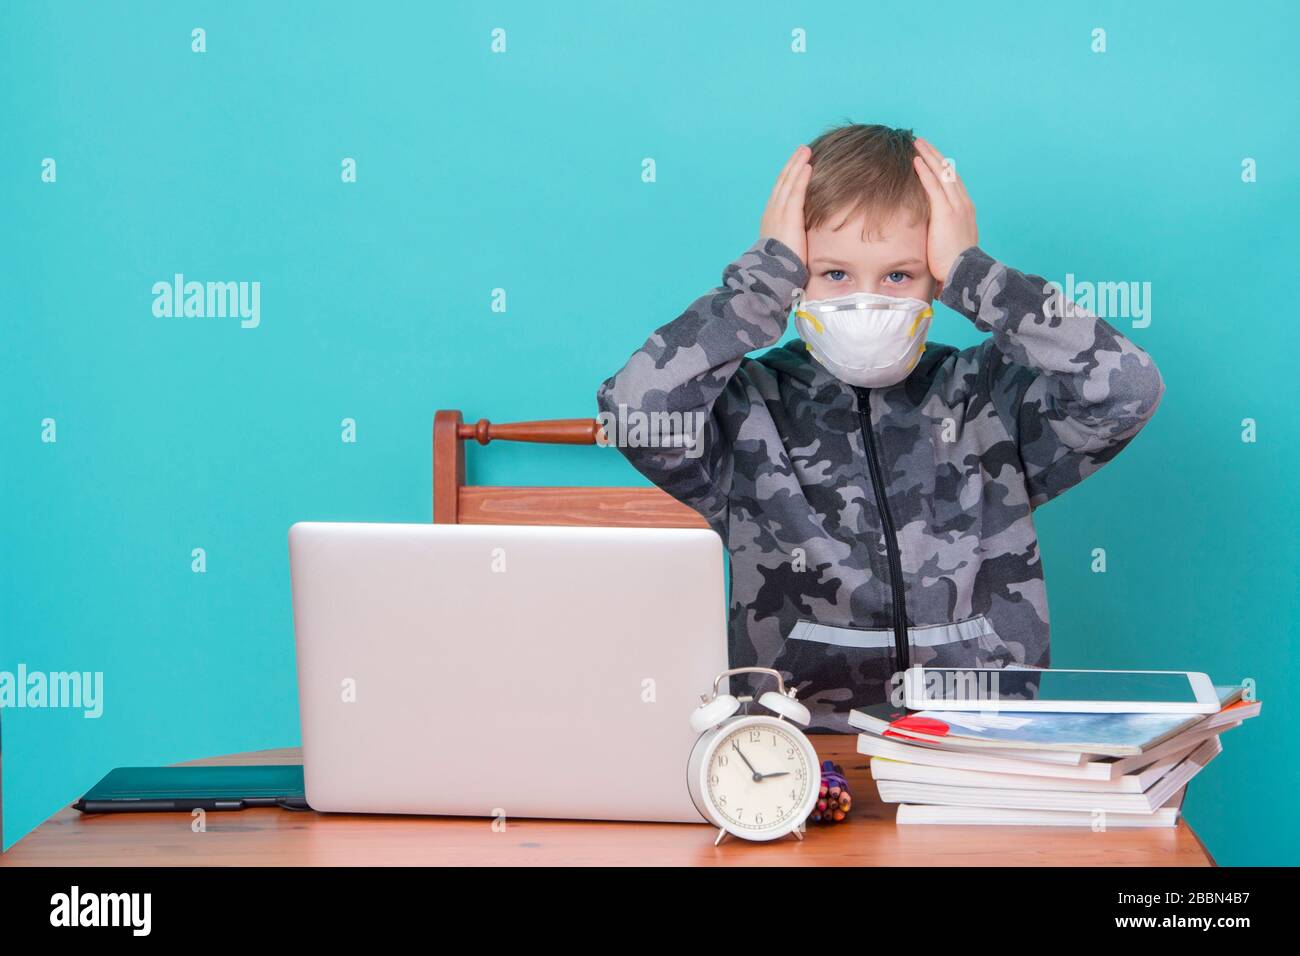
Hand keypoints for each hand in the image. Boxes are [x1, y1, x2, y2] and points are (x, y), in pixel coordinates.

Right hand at [759, 145, 811, 267]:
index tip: (798, 166)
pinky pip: (795, 191)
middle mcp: (772, 212)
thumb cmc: (782, 267)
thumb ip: (794, 236)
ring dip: (797, 165)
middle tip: (802, 150)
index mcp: (771, 219)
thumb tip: (805, 237)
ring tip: (806, 151)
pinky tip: (808, 166)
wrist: (772, 275)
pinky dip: (801, 177)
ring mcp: (778, 212)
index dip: (789, 177)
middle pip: (782, 182)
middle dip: (792, 165)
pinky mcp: (787, 216)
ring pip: (787, 182)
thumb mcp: (787, 247)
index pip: (780, 192)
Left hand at [912, 136, 977, 288]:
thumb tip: (932, 239)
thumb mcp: (950, 244)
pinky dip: (925, 172)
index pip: (953, 182)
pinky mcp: (946, 213)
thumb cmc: (956, 265)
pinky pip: (934, 186)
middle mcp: (963, 204)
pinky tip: (916, 161)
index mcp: (965, 210)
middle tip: (922, 142)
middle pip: (949, 172)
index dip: (942, 167)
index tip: (931, 157)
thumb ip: (942, 234)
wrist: (965, 274)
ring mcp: (956, 207)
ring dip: (929, 156)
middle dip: (935, 155)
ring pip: (942, 173)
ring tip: (917, 143)